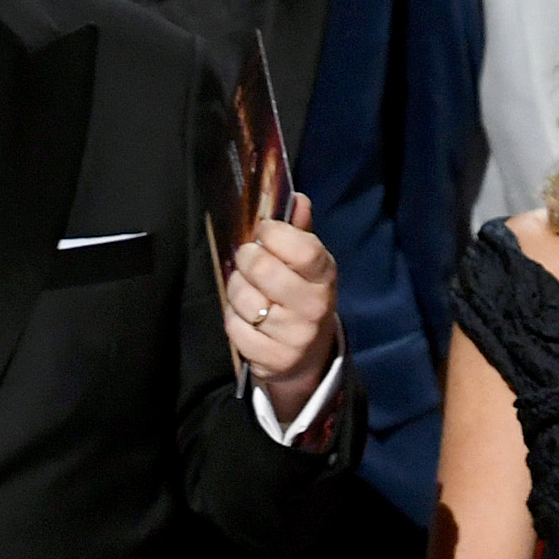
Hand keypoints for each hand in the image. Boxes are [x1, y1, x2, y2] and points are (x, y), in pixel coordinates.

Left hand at [226, 191, 340, 426]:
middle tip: (247, 259)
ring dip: (237, 290)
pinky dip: (233, 319)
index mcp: (324, 276)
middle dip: (247, 259)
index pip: (301, 248)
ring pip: (244, 299)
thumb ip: (299, 231)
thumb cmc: (299, 296)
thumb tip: (297, 198)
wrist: (308, 354)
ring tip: (246, 290)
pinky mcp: (273, 359)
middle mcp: (314, 307)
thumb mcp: (306, 265)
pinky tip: (245, 318)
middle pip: (263, 270)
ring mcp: (295, 336)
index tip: (264, 232)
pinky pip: (235, 328)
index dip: (273, 233)